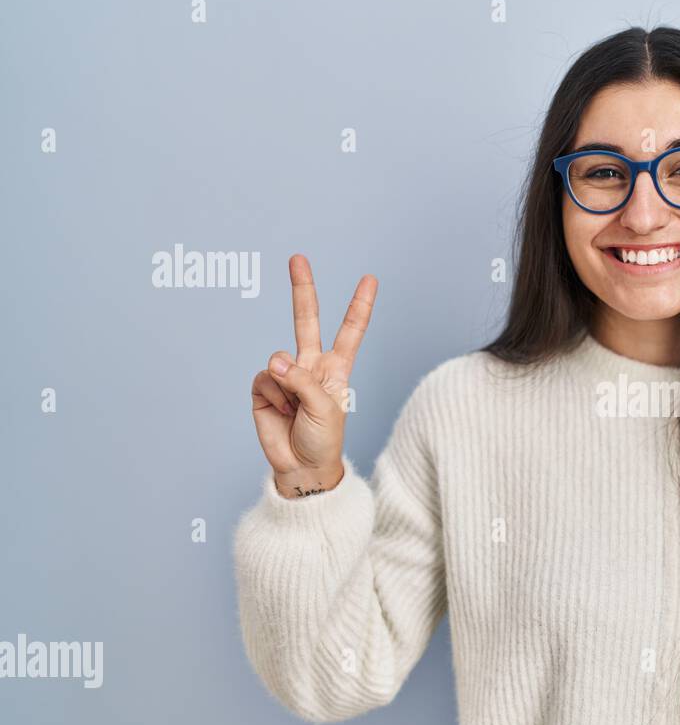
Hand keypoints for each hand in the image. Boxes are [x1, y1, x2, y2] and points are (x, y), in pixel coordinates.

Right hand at [250, 254, 377, 498]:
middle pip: (305, 319)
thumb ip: (303, 380)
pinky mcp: (264, 387)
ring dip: (287, 385)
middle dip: (301, 288)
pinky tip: (279, 411)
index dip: (359, 306)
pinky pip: (264, 378)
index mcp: (335, 368)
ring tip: (295, 410)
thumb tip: (275, 360)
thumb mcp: (325, 408)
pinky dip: (271, 394)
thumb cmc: (323, 439)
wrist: (301, 467)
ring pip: (279, 359)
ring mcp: (285, 374)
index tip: (370, 278)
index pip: (350, 331)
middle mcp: (310, 365)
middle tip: (298, 257)